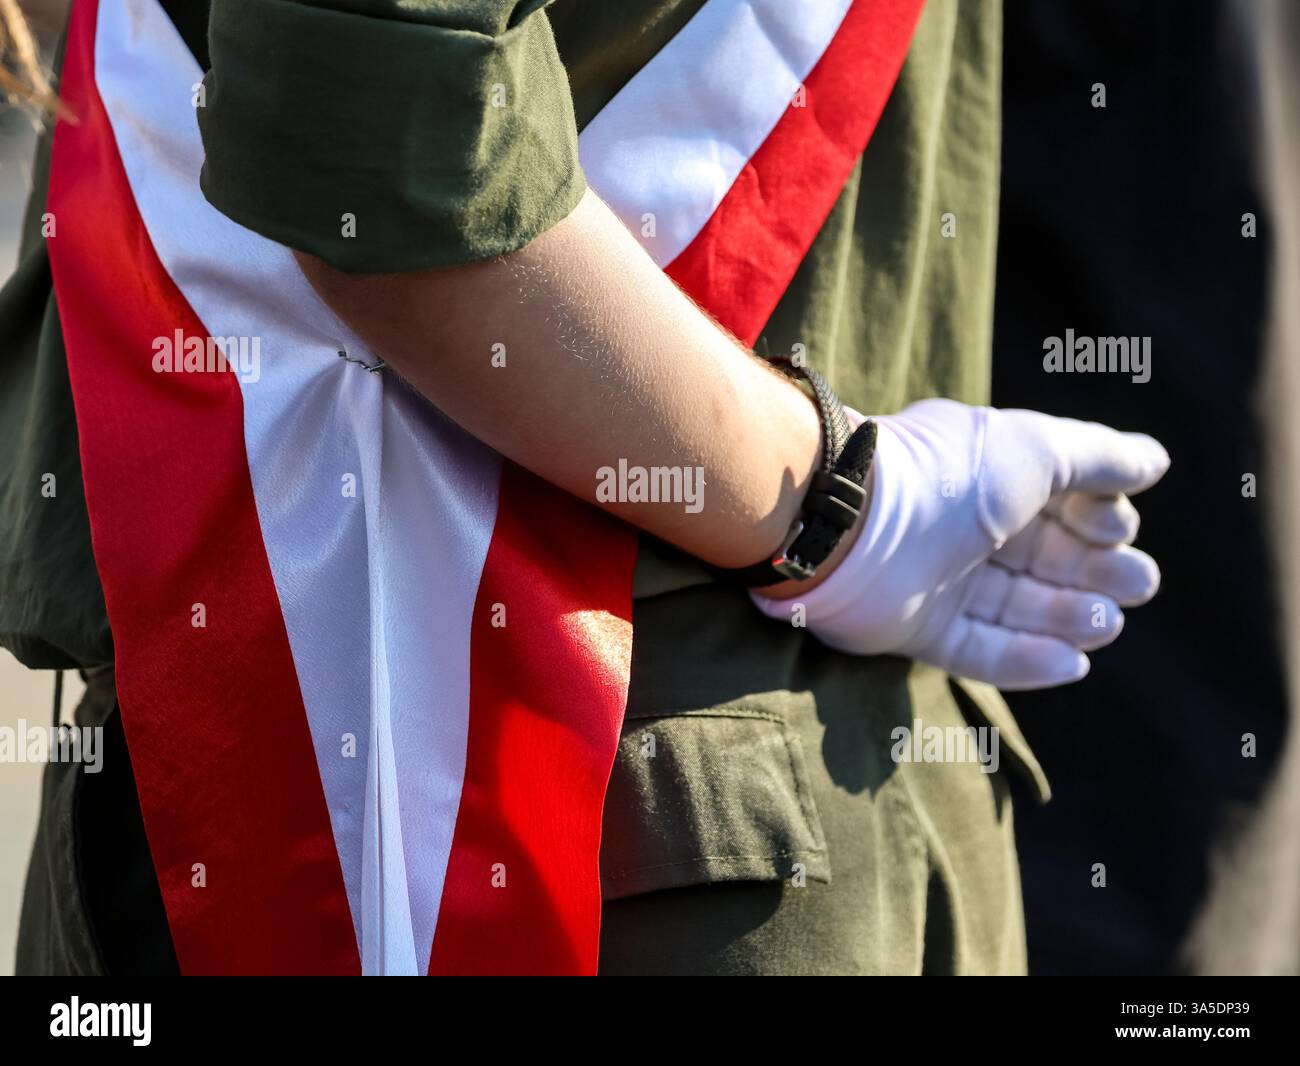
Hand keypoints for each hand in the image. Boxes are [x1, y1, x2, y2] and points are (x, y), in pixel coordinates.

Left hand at [752, 398, 1170, 688]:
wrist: (853, 528)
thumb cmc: (947, 476)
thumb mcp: (1035, 450)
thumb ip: (1098, 457)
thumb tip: (1155, 462)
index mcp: (986, 473)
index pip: (1058, 500)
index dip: (1097, 517)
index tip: (1119, 528)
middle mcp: (962, 526)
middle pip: (1044, 556)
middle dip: (1095, 571)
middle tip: (1137, 584)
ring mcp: (938, 580)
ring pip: (1017, 606)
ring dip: (1068, 617)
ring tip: (1105, 623)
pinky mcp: (917, 629)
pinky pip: (980, 650)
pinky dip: (1026, 660)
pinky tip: (1072, 664)